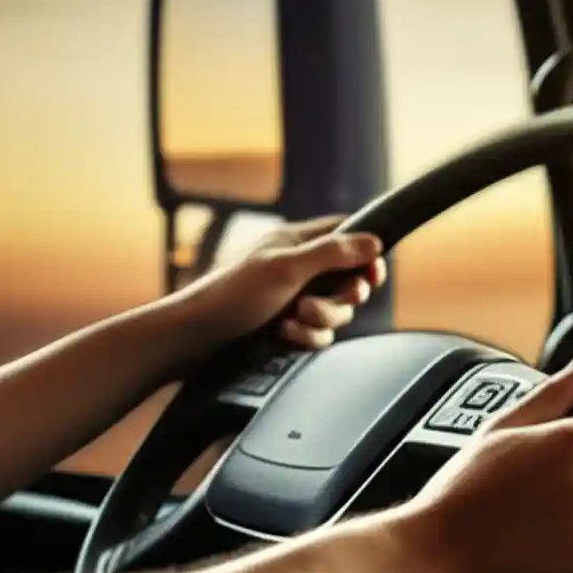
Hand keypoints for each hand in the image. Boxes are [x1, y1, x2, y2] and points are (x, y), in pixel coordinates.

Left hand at [175, 216, 387, 350]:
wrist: (198, 337)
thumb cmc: (234, 294)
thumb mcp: (287, 267)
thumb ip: (333, 253)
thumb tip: (375, 240)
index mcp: (298, 242)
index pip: (347, 235)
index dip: (366, 253)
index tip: (372, 273)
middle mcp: (301, 268)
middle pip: (350, 279)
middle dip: (342, 297)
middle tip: (325, 300)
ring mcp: (297, 298)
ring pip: (337, 311)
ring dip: (320, 319)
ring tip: (292, 320)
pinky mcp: (292, 326)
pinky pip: (320, 333)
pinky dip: (307, 336)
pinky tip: (284, 334)